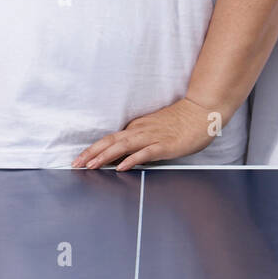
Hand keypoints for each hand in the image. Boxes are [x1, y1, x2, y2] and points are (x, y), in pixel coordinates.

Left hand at [72, 98, 217, 170]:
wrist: (202, 112)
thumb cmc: (181, 121)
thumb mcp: (155, 128)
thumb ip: (140, 138)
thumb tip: (124, 152)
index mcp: (137, 127)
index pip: (110, 139)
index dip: (93, 149)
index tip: (79, 159)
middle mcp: (140, 131)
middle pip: (111, 141)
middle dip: (92, 152)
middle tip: (75, 163)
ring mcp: (152, 137)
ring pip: (123, 146)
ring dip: (105, 156)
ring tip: (91, 165)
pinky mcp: (165, 145)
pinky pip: (145, 152)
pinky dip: (132, 159)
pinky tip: (121, 167)